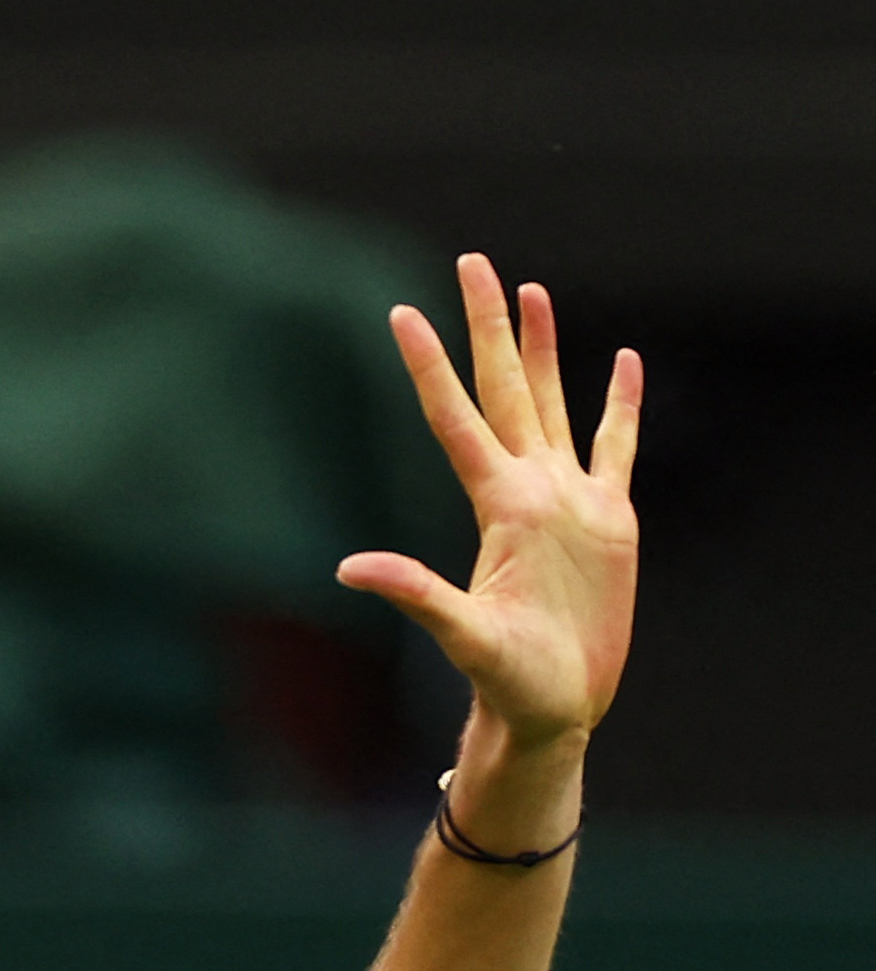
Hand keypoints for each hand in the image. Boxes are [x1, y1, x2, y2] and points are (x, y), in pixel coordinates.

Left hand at [338, 253, 640, 759]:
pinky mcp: (609, 520)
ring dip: (542, 350)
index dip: (430, 367)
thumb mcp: (463, 636)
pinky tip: (623, 361)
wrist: (554, 708)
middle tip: (471, 261)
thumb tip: (347, 569)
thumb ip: (414, 596)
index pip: (456, 419)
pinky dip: (621, 405)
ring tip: (531, 292)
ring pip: (552, 404)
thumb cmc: (509, 682)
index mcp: (499, 506)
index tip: (400, 313)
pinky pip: (617, 446)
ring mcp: (570, 501)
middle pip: (505, 389)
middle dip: (489, 327)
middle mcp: (529, 490)